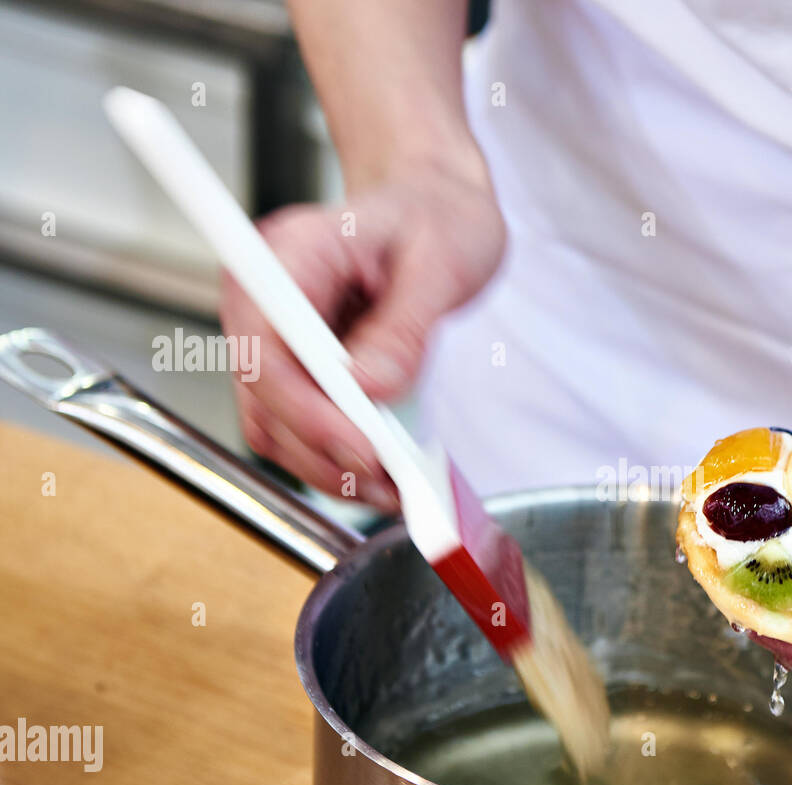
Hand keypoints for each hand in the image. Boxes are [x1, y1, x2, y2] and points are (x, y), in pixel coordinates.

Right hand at [220, 155, 504, 508]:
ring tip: (393, 486)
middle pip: (265, 398)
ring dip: (328, 466)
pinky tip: (381, 468)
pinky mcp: (296, 366)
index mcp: (290, 255)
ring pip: (274, 424)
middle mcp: (266, 297)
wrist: (432, 206)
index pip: (269, 349)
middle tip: (391, 482)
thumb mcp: (440, 262)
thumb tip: (372, 387)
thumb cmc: (435, 218)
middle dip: (325, 451)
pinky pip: (298, 425)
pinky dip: (335, 457)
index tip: (364, 447)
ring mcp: (275, 336)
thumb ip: (406, 325)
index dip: (307, 410)